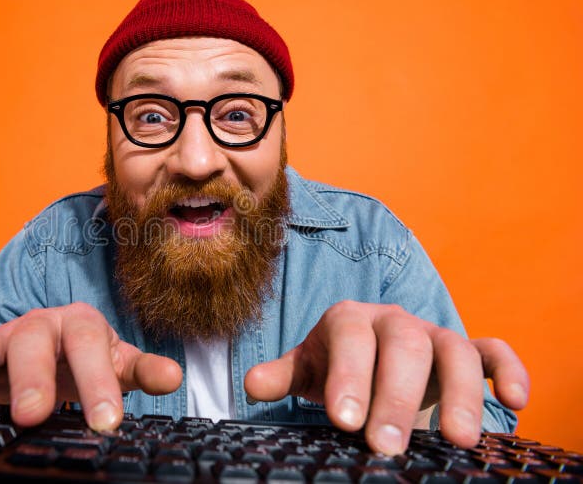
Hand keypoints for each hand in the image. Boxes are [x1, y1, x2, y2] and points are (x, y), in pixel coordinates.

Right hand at [0, 302, 182, 429]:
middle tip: (34, 416)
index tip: (106, 424)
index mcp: (77, 324)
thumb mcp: (115, 362)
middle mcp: (35, 326)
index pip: (88, 345)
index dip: (98, 381)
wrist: (52, 344)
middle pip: (31, 340)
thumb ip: (140, 370)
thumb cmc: (85, 357)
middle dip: (32, 377)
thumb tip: (174, 378)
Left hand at [243, 301, 528, 454]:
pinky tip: (515, 401)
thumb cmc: (336, 366)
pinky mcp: (468, 351)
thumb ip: (282, 375)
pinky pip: (494, 350)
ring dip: (460, 392)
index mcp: (349, 319)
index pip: (351, 339)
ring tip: (458, 440)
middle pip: (403, 346)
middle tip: (388, 446)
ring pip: (455, 349)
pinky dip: (508, 369)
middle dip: (397, 396)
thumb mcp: (307, 370)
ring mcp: (433, 333)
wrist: (370, 358)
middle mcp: (394, 321)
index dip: (350, 377)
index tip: (345, 422)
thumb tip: (252, 384)